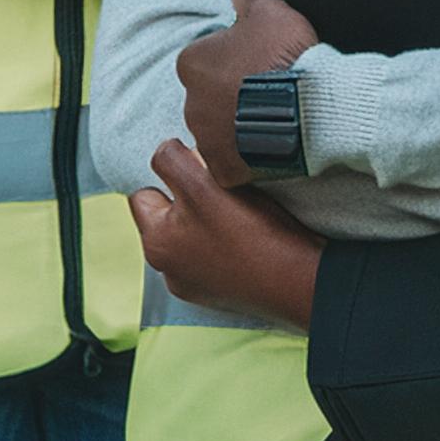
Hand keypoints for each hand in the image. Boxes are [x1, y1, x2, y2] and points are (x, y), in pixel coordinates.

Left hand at [129, 139, 323, 330]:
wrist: (296, 281)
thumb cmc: (251, 234)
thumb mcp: (205, 185)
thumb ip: (173, 161)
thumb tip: (164, 150)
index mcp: (156, 241)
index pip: (143, 193)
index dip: (170, 175)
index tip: (200, 171)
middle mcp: (168, 267)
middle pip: (169, 214)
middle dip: (189, 198)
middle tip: (222, 191)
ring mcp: (193, 282)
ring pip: (192, 234)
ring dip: (208, 220)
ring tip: (240, 212)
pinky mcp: (220, 291)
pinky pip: (213, 255)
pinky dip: (225, 243)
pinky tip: (248, 236)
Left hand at [176, 0, 319, 186]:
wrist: (310, 103)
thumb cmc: (286, 56)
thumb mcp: (272, 11)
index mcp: (194, 62)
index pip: (207, 57)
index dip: (234, 58)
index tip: (257, 60)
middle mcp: (190, 102)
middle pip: (209, 95)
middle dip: (232, 93)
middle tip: (267, 87)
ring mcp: (206, 138)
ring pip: (218, 128)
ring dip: (238, 122)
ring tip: (275, 114)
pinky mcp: (224, 166)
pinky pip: (232, 160)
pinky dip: (248, 153)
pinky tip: (272, 140)